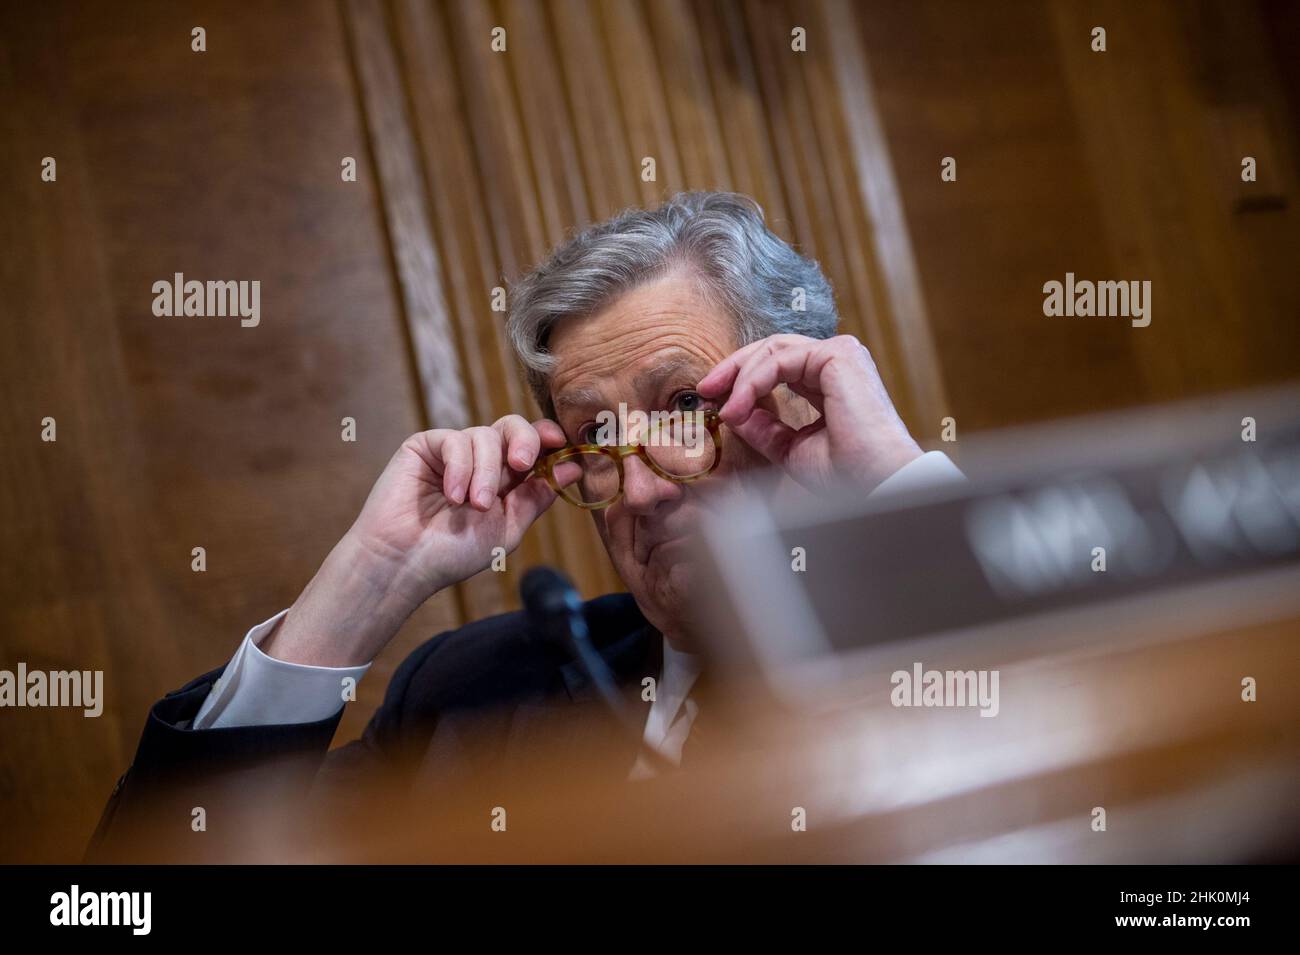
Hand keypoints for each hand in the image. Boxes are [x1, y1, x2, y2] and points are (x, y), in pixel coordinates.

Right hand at [263, 415, 566, 665]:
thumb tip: (573, 466)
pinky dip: (460, 469)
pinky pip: (455, 441)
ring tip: (473, 506)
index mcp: (507, 478)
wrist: (406, 562)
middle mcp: (483, 460)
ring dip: (485, 473)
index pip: (535, 446)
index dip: (549, 438)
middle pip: (514, 427)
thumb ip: (538, 495)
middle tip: (522, 464)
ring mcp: (454, 450)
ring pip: (485, 436)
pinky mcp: (427, 446)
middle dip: (525, 440)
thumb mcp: (508, 526)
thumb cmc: (454, 552)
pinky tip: (453, 496)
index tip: (560, 442)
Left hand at [696, 334, 920, 493]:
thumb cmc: (847, 473)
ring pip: (772, 351)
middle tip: (705, 389)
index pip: (777, 366)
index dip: (741, 379)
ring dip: (739, 377)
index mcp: (830, 380)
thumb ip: (764, 428)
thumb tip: (733, 412)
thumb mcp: (791, 448)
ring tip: (722, 406)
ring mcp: (840, 353)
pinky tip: (738, 405)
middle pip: (771, 350)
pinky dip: (752, 381)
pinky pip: (779, 360)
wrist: (877, 484)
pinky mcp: (838, 354)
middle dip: (733, 368)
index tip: (714, 399)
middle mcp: (837, 361)